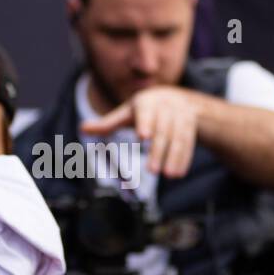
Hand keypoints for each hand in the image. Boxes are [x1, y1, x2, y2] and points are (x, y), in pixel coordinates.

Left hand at [79, 86, 202, 177]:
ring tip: (168, 175)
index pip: (146, 112)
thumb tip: (82, 128)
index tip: (142, 137)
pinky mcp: (192, 126)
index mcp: (148, 101)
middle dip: (159, 150)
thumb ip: (107, 123)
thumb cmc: (146, 109)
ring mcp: (182, 115)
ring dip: (174, 157)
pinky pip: (189, 143)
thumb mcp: (127, 113)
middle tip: (152, 171)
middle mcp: (167, 106)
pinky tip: (178, 173)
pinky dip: (184, 159)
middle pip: (163, 130)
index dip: (145, 123)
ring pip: (179, 137)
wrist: (179, 99)